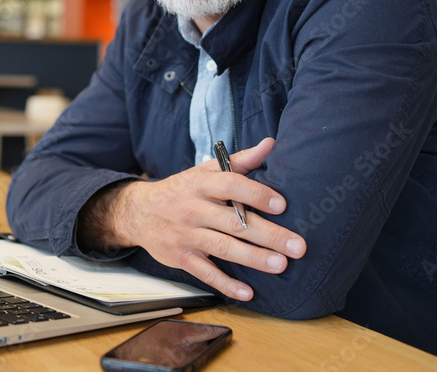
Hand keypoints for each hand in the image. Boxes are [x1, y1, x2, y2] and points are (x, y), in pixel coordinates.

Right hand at [81, 138, 305, 300]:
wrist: (139, 212)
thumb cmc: (182, 190)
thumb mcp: (205, 170)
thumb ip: (239, 160)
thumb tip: (270, 144)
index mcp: (201, 184)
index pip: (230, 185)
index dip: (256, 194)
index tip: (282, 205)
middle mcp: (193, 209)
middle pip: (234, 222)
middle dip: (268, 234)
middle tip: (297, 246)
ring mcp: (186, 235)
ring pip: (223, 248)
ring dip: (253, 258)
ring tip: (281, 265)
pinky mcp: (181, 257)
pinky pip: (205, 273)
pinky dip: (226, 284)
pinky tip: (248, 293)